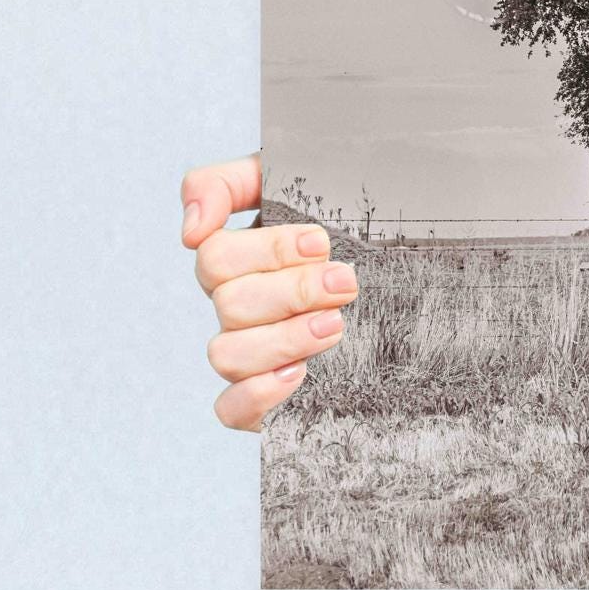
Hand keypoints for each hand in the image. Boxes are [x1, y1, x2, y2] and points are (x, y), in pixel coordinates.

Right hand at [180, 154, 358, 432]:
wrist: (397, 270)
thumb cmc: (336, 219)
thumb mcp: (287, 180)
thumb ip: (226, 184)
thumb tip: (191, 229)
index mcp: (237, 259)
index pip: (215, 256)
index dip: (268, 250)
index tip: (320, 242)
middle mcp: (236, 306)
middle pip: (230, 304)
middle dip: (293, 292)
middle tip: (345, 283)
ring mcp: (246, 352)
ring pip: (227, 355)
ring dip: (284, 339)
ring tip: (335, 325)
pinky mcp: (260, 397)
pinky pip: (229, 409)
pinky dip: (257, 395)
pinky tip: (298, 374)